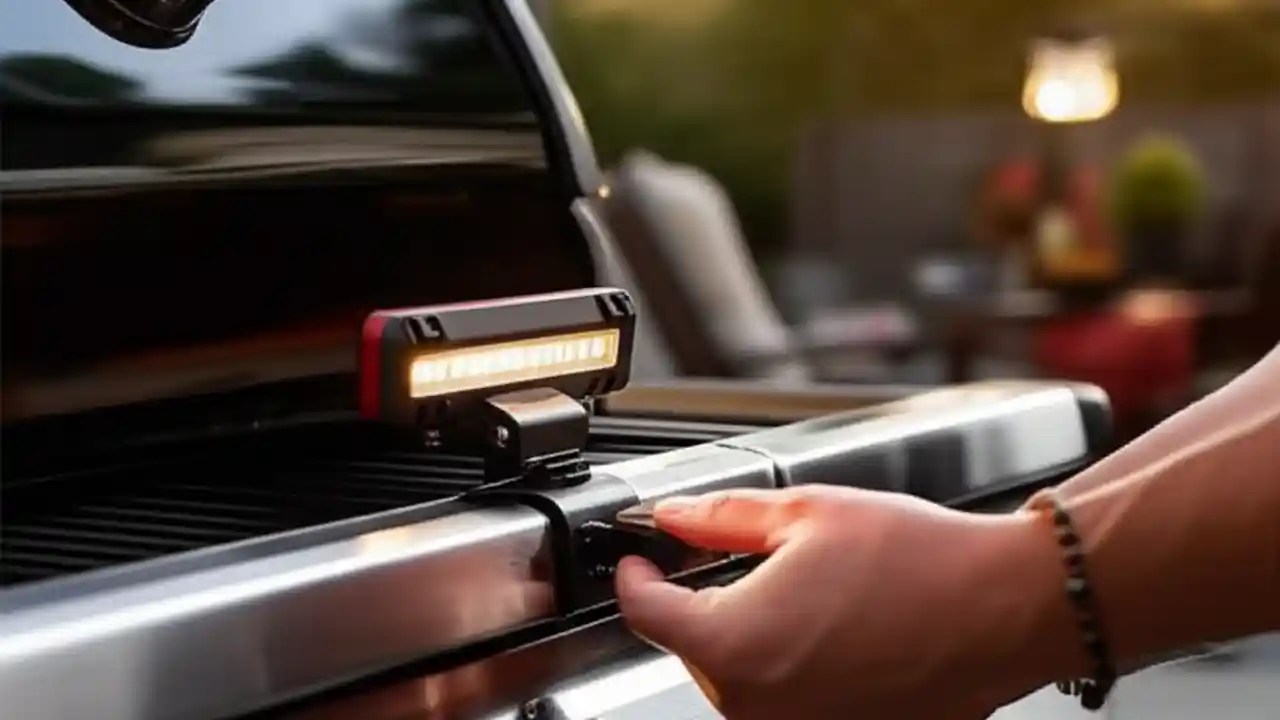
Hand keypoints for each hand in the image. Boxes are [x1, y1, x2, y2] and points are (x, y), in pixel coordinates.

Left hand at [614, 486, 1072, 719]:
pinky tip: (838, 629)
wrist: (1007, 609)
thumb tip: (671, 518)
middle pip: (694, 646)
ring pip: (742, 674)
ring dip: (754, 633)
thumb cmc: (921, 563)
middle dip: (707, 601)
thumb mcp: (806, 514)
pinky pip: (789, 699)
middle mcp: (756, 705)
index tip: (640, 560)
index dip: (635, 577)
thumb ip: (720, 518)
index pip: (644, 613)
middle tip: (753, 560)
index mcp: (734, 643)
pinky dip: (796, 665)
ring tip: (814, 592)